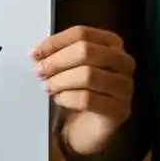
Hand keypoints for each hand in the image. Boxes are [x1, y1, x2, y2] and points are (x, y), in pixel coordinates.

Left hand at [33, 26, 134, 155]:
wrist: (90, 127)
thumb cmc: (79, 91)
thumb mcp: (68, 68)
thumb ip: (56, 56)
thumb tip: (37, 53)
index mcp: (111, 43)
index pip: (82, 33)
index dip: (55, 42)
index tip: (35, 53)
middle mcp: (123, 62)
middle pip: (86, 51)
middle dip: (57, 61)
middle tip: (39, 72)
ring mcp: (125, 86)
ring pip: (87, 75)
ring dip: (61, 81)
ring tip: (48, 87)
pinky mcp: (120, 110)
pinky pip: (88, 99)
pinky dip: (68, 98)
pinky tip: (60, 100)